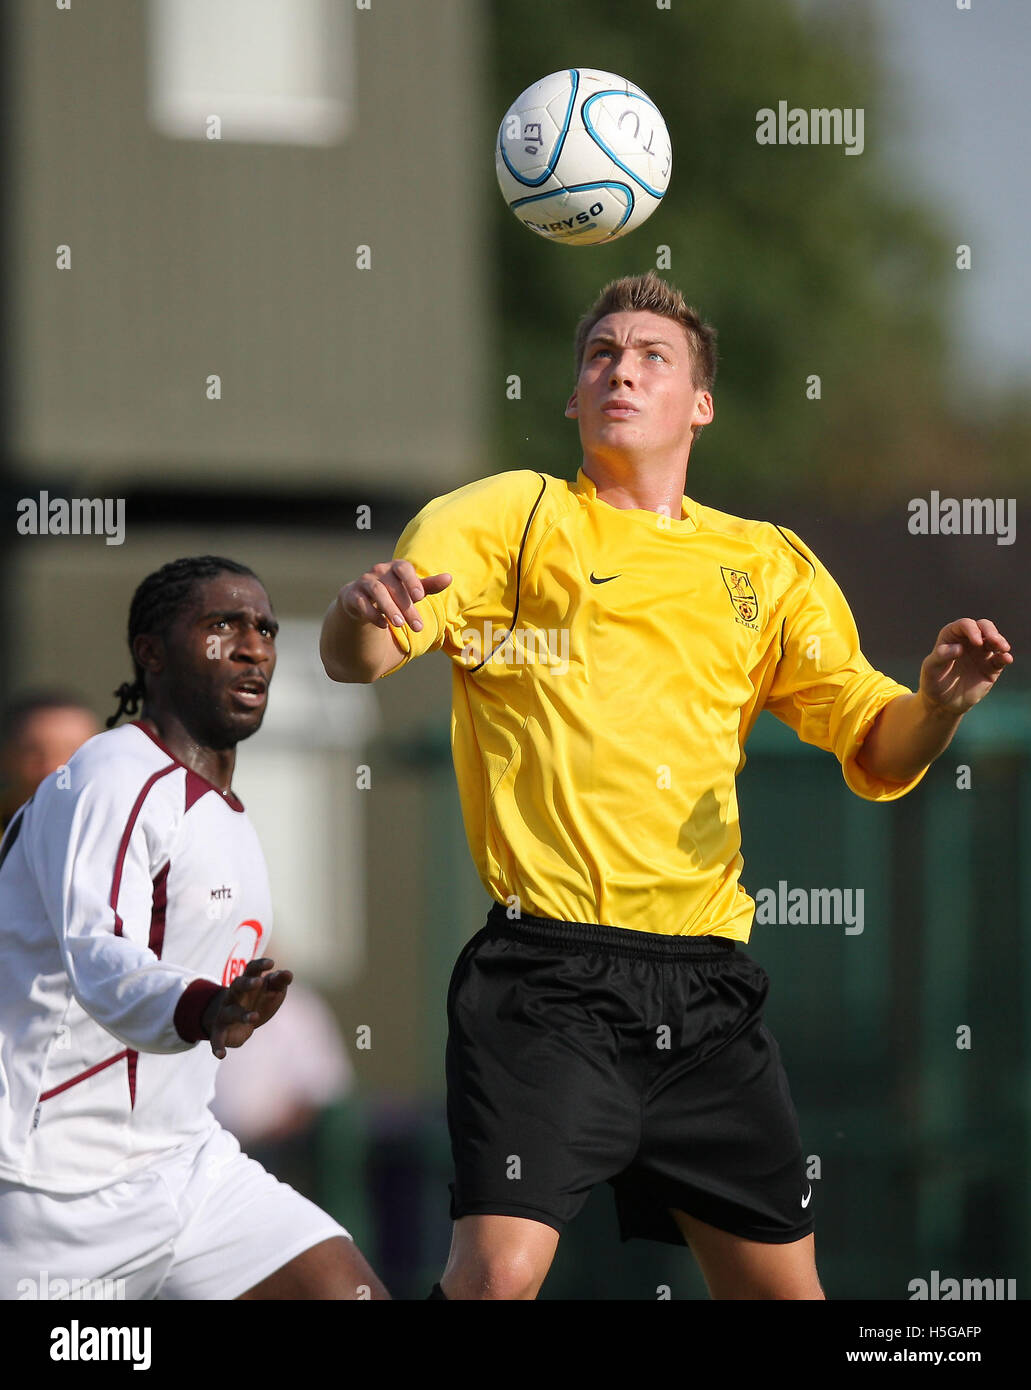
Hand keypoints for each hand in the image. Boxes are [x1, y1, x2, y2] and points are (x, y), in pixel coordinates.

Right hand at [202, 958, 292, 1059]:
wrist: (236, 1022)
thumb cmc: (258, 1001)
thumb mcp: (271, 991)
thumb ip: (279, 982)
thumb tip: (288, 973)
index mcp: (247, 982)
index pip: (251, 969)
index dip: (260, 965)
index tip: (271, 963)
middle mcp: (234, 995)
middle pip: (237, 985)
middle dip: (247, 983)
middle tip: (258, 982)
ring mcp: (226, 1012)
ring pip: (231, 1012)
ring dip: (242, 1014)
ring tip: (255, 1017)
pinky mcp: (221, 1030)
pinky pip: (216, 1038)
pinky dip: (217, 1046)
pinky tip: (221, 1055)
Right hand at [337, 560, 451, 632]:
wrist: (361, 600)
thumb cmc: (393, 593)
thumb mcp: (411, 591)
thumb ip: (429, 586)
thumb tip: (449, 578)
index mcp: (394, 568)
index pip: (403, 568)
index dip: (411, 581)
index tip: (420, 597)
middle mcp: (378, 572)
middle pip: (393, 586)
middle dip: (406, 607)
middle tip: (418, 626)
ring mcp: (363, 583)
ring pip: (376, 592)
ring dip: (389, 608)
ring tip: (400, 624)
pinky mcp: (351, 596)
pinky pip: (360, 603)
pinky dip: (372, 614)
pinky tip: (383, 625)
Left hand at [919, 618, 1012, 715]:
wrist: (942, 703)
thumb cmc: (933, 682)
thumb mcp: (931, 669)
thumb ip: (941, 656)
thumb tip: (960, 648)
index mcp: (951, 636)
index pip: (965, 625)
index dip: (972, 630)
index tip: (976, 642)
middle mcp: (968, 641)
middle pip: (983, 627)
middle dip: (990, 631)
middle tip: (994, 641)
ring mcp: (980, 653)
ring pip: (994, 640)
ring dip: (1000, 641)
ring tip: (1003, 648)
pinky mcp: (990, 667)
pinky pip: (1000, 659)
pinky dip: (1005, 657)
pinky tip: (1006, 659)